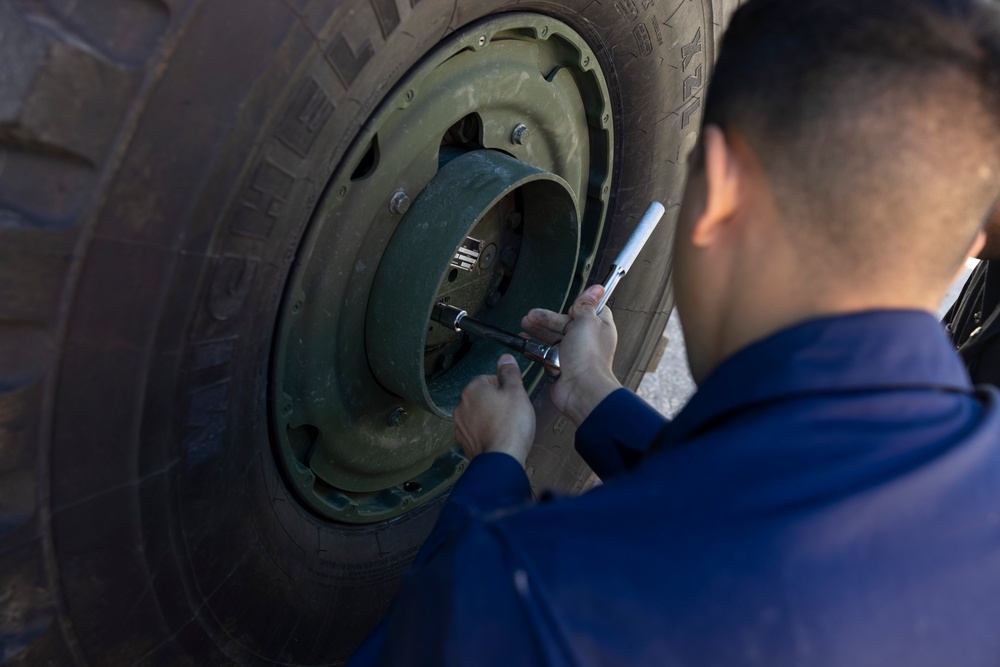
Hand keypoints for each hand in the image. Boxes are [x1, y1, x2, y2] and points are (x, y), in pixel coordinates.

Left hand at [454, 354, 535, 465]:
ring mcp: (461, 426)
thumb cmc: (511, 424)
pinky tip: (499, 439)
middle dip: (495, 402)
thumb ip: (510, 372)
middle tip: (512, 412)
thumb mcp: (517, 392)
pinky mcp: (464, 443)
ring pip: (478, 415)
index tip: (514, 397)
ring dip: (489, 418)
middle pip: (482, 397)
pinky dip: (486, 434)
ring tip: (506, 427)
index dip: (504, 387)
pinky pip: (476, 432)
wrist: (501, 459)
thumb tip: (505, 358)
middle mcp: (461, 406)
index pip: (488, 379)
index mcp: (472, 389)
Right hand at [521, 285, 620, 425]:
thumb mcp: (586, 321)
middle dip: (547, 318)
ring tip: (524, 325)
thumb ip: (587, 304)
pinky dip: (535, 349)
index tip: (567, 304)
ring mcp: (573, 355)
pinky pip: (545, 354)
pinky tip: (524, 342)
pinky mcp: (560, 367)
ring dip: (538, 331)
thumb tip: (598, 288)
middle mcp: (587, 341)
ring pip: (553, 338)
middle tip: (531, 315)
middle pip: (565, 323)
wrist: (580, 389)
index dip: (577, 306)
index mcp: (598, 327)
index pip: (589, 310)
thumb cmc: (588, 357)